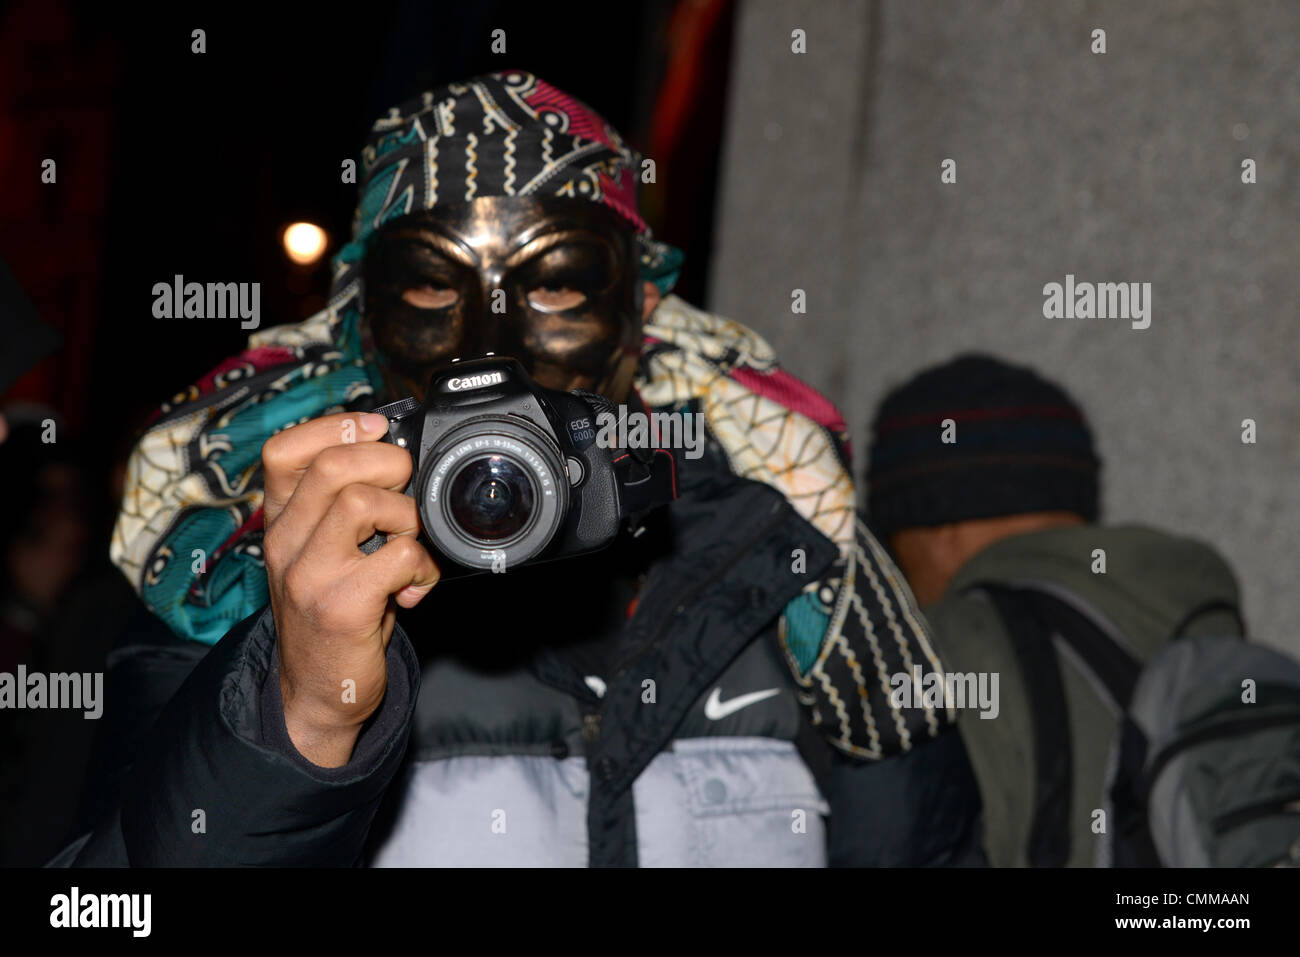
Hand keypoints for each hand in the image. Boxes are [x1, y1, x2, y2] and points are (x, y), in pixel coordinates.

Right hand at [261, 412, 438, 766]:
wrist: (318, 693)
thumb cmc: (333, 614)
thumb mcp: (322, 554)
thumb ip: (341, 508)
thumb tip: (395, 456)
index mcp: (280, 523)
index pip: (284, 450)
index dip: (336, 428)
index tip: (376, 429)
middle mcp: (286, 543)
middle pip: (333, 465)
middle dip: (388, 465)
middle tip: (405, 494)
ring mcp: (309, 574)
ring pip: (365, 503)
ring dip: (406, 518)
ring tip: (407, 547)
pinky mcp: (341, 606)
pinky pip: (399, 555)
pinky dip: (422, 567)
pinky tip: (413, 588)